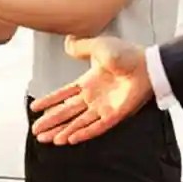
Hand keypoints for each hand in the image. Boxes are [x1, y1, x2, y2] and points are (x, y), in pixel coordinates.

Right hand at [28, 35, 153, 143]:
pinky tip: (70, 139)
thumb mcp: (99, 46)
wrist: (147, 65)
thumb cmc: (127, 54)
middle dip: (51, 122)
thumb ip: (82, 47)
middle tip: (36, 131)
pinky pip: (96, 127)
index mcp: (88, 82)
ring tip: (47, 139)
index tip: (35, 109)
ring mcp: (103, 108)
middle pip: (67, 112)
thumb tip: (68, 42)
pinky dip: (83, 133)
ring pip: (77, 123)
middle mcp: (93, 97)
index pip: (64, 94)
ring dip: (62, 131)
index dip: (49, 101)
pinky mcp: (114, 116)